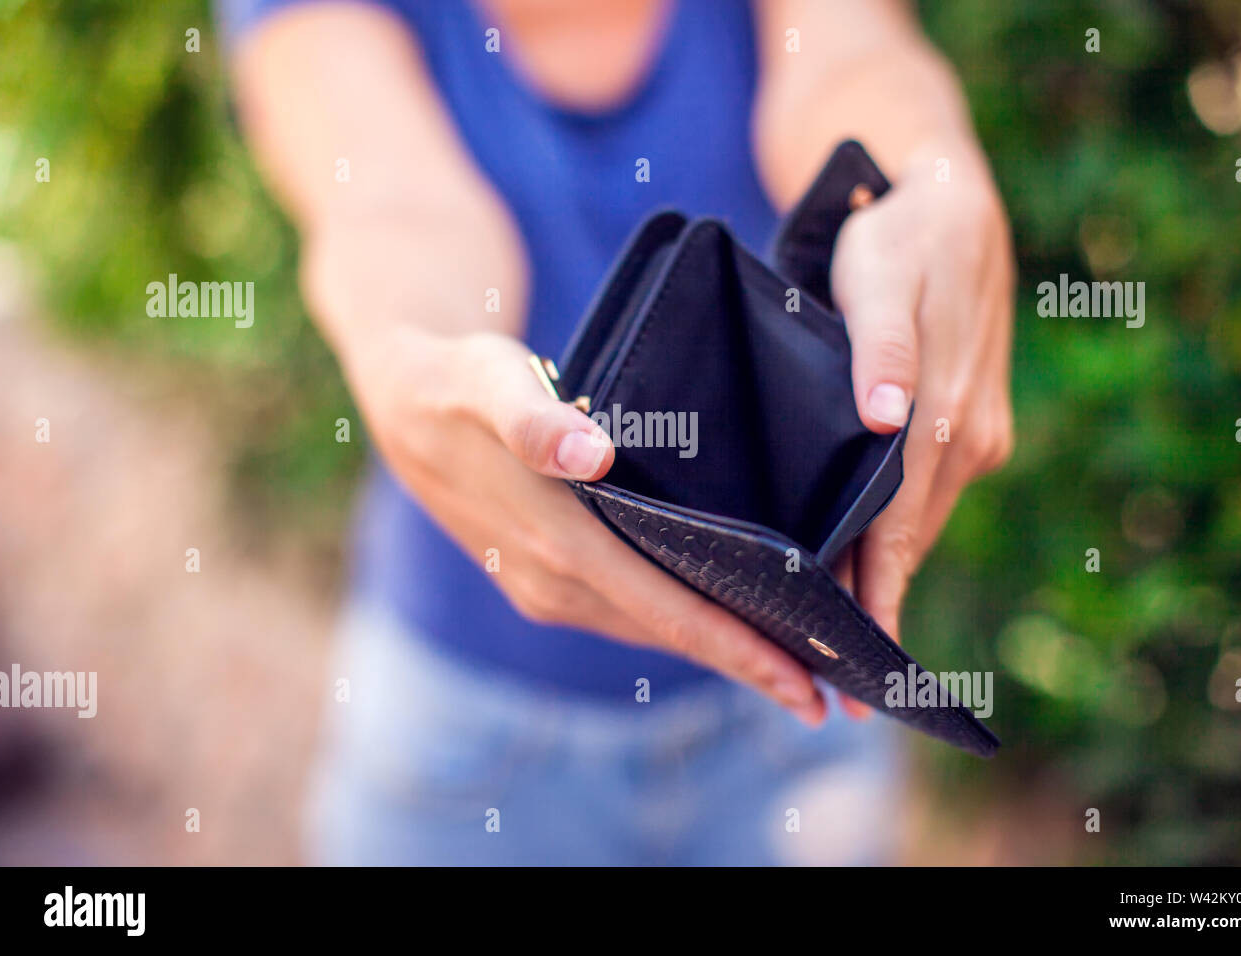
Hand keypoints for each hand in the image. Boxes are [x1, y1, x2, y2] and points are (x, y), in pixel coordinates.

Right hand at [336, 327, 828, 724]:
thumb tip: (587, 453)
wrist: (403, 403)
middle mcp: (556, 584)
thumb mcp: (490, 379)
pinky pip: (630, 610)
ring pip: (653, 627)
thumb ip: (533, 416)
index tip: (813, 681)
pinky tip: (722, 611)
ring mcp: (547, 589)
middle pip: (674, 634)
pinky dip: (682, 618)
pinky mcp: (545, 579)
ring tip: (799, 651)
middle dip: (754, 661)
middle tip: (836, 681)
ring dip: (722, 645)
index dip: (744, 651)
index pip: (672, 613)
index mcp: (558, 546)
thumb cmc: (460, 382)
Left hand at [830, 145, 1014, 716]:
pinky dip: (897, 529)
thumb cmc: (897, 241)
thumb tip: (884, 420)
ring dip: (887, 572)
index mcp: (944, 414)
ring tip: (839, 628)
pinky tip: (864, 553)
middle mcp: (970, 437)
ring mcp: (978, 433)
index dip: (878, 594)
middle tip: (835, 669)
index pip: (901, 527)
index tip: (859, 659)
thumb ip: (878, 350)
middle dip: (876, 602)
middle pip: (912, 539)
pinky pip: (928, 494)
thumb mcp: (875, 277)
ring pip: (921, 521)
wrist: (948, 202)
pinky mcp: (973, 423)